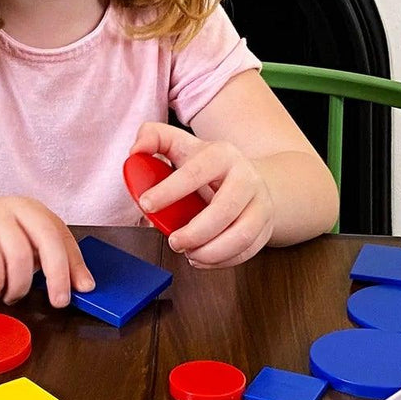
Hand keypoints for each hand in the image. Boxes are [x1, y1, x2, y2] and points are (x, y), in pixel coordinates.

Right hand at [0, 196, 95, 307]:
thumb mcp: (27, 252)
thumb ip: (53, 264)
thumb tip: (84, 286)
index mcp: (34, 210)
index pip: (62, 236)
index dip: (74, 264)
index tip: (83, 290)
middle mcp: (15, 207)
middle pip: (46, 239)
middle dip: (56, 275)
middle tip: (58, 302)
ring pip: (18, 254)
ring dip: (19, 285)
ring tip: (12, 295)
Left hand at [129, 123, 274, 267]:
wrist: (246, 177)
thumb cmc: (206, 165)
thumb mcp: (180, 144)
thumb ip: (153, 138)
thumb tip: (136, 151)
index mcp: (222, 155)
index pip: (195, 172)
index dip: (168, 190)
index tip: (146, 205)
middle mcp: (246, 177)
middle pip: (223, 210)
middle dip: (194, 232)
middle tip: (173, 241)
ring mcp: (260, 203)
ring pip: (241, 235)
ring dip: (210, 251)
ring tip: (188, 252)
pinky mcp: (265, 226)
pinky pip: (247, 251)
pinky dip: (221, 261)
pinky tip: (202, 258)